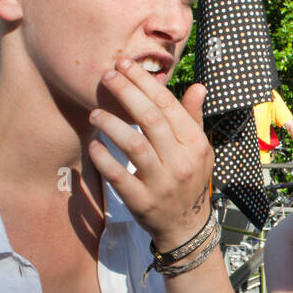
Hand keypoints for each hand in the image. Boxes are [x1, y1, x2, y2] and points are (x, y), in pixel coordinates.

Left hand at [88, 59, 213, 249]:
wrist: (186, 226)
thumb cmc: (189, 180)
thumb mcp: (198, 150)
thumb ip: (193, 118)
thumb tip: (197, 86)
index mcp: (195, 145)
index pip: (169, 106)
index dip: (145, 83)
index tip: (126, 65)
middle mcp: (181, 162)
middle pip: (151, 119)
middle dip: (126, 93)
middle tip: (106, 76)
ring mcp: (162, 183)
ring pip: (134, 145)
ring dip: (111, 124)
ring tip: (94, 113)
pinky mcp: (142, 201)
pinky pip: (118, 175)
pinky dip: (103, 158)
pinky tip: (94, 144)